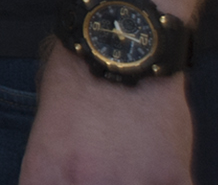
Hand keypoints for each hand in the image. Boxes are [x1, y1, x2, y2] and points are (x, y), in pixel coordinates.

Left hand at [20, 47, 193, 183]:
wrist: (119, 46)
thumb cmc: (78, 74)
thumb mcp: (47, 122)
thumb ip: (56, 163)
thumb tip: (65, 177)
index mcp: (46, 169)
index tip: (71, 177)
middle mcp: (85, 181)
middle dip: (94, 182)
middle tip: (102, 166)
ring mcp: (131, 183)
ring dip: (131, 182)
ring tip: (129, 164)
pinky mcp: (171, 177)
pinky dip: (162, 181)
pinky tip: (155, 166)